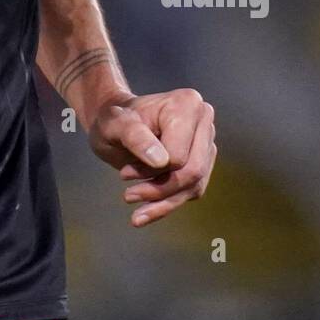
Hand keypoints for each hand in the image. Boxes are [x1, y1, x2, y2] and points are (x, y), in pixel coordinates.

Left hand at [88, 88, 216, 226]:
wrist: (115, 123)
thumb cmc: (114, 119)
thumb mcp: (115, 125)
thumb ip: (135, 137)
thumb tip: (161, 161)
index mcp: (186, 104)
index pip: (178, 155)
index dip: (151, 170)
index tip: (125, 174)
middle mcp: (203, 120)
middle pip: (192, 171)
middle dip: (160, 190)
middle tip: (129, 197)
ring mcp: (206, 141)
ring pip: (194, 185)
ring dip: (164, 202)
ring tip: (137, 214)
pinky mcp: (203, 160)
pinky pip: (192, 189)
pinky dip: (169, 203)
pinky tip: (147, 212)